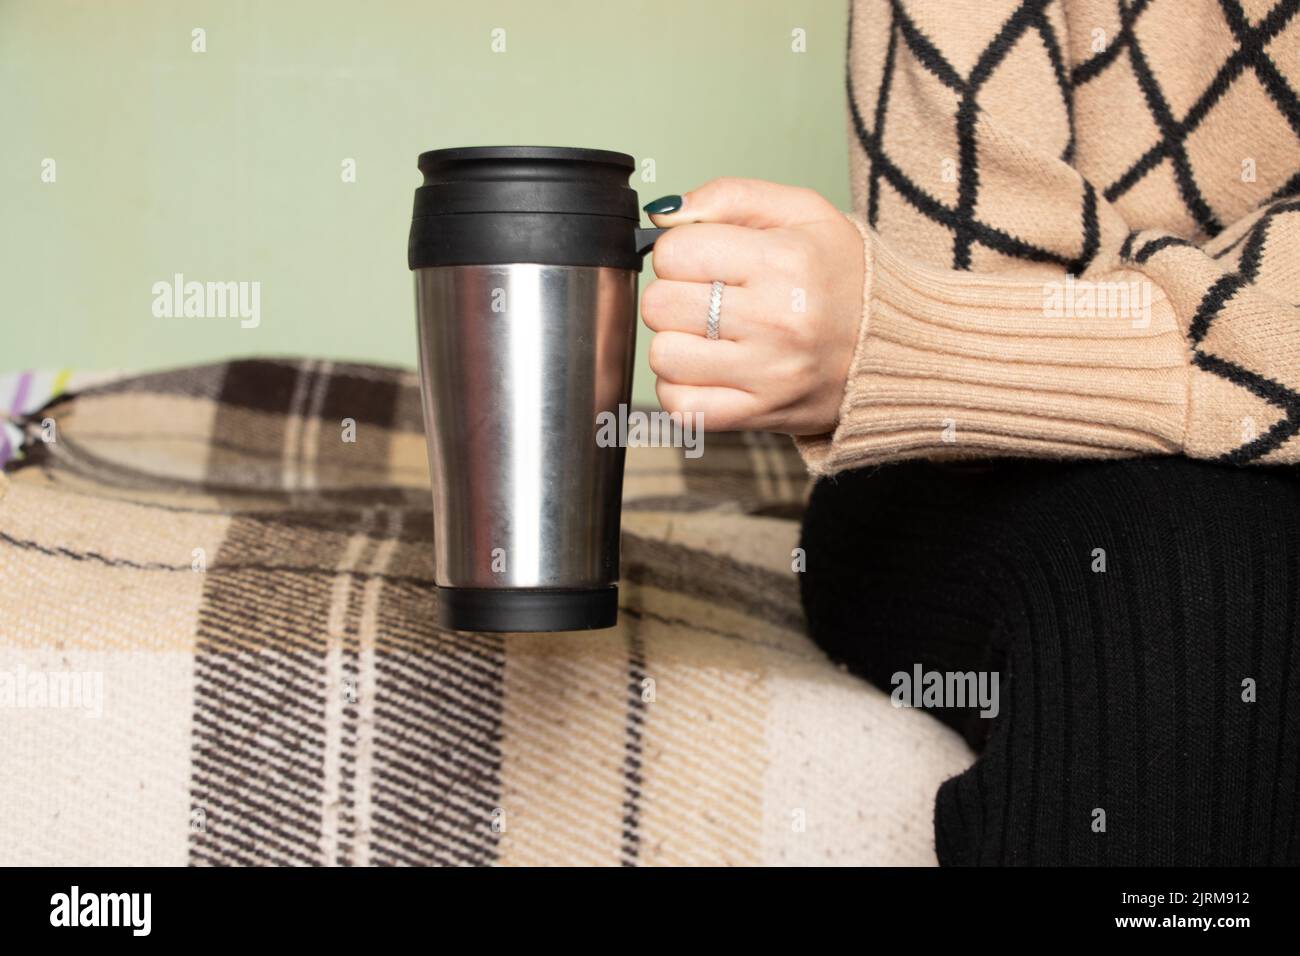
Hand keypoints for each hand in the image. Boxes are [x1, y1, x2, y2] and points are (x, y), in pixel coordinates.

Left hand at [642, 177, 865, 435]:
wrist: (897, 346)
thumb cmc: (844, 275)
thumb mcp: (803, 212)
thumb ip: (730, 196)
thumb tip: (664, 213)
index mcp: (785, 261)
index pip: (674, 252)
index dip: (678, 251)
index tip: (702, 259)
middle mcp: (776, 320)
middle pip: (660, 305)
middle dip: (674, 295)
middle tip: (706, 297)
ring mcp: (767, 374)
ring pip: (664, 356)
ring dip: (676, 343)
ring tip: (710, 335)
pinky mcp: (758, 414)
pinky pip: (680, 406)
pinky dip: (681, 388)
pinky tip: (708, 370)